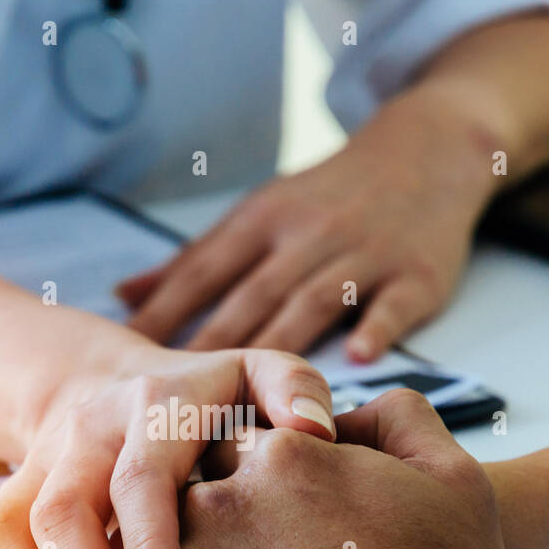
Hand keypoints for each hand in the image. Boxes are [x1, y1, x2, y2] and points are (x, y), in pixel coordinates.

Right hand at [0, 345, 336, 548]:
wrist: (115, 385)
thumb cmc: (208, 403)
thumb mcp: (259, 376)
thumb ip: (292, 391)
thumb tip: (313, 431)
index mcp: (152, 407)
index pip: (139, 481)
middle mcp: (86, 434)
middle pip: (63, 515)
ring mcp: (38, 465)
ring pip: (11, 537)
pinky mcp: (9, 498)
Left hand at [117, 95, 497, 361]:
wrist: (426, 151)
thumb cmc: (328, 196)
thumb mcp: (258, 211)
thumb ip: (193, 260)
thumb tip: (122, 297)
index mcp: (263, 219)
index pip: (204, 270)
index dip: (164, 312)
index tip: (127, 357)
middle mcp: (309, 234)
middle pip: (253, 294)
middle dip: (211, 343)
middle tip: (178, 397)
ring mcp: (365, 253)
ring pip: (315, 302)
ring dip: (280, 345)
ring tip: (248, 397)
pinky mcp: (417, 272)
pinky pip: (394, 303)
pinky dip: (376, 327)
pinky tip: (357, 358)